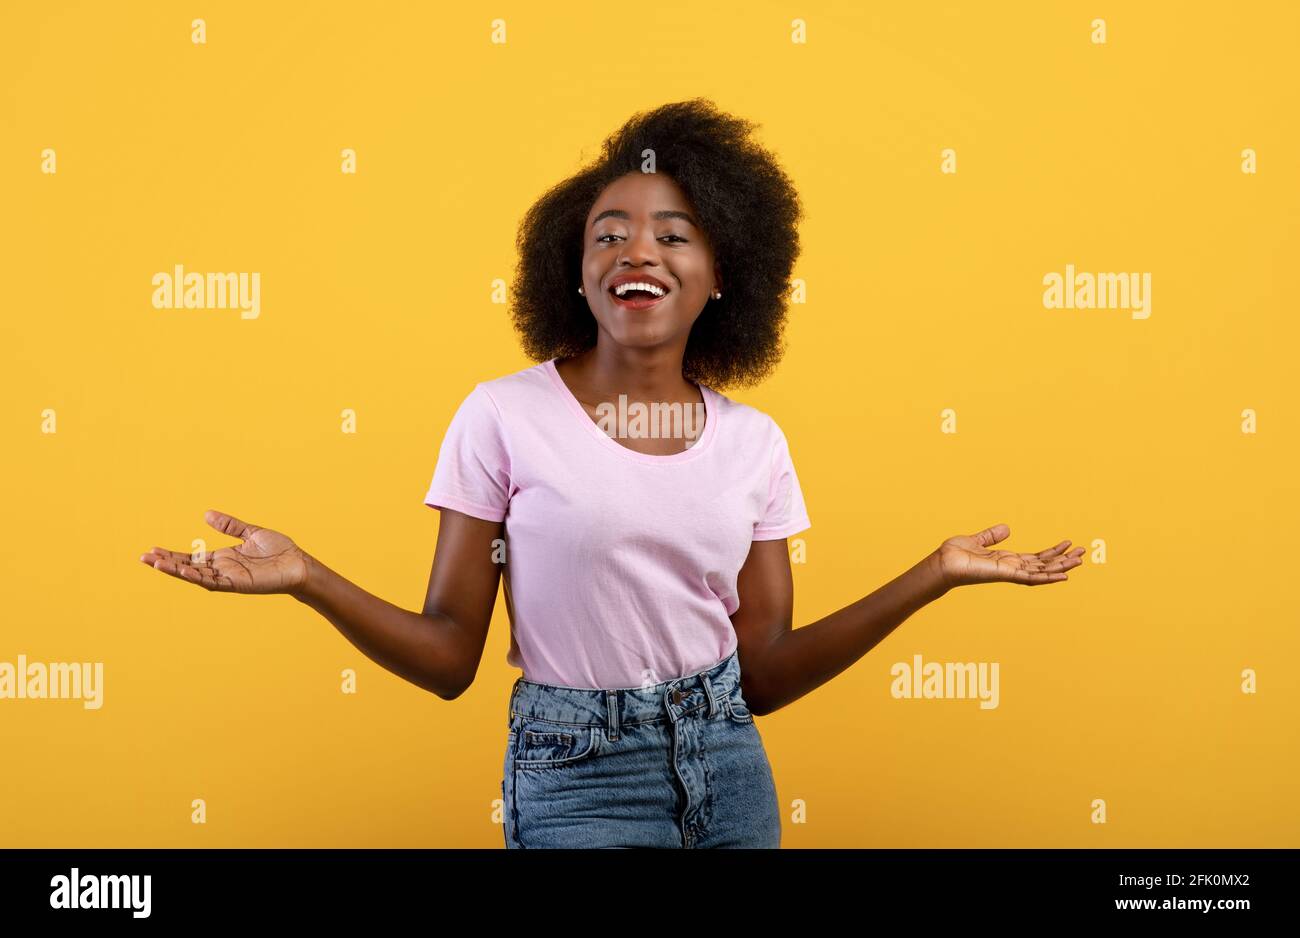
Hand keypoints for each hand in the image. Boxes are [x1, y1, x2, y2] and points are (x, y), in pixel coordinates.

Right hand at [139, 510, 310, 595]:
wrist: (299, 564)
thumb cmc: (279, 550)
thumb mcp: (250, 532)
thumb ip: (230, 525)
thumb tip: (206, 514)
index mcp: (223, 558)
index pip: (191, 557)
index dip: (172, 555)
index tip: (152, 550)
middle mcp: (222, 569)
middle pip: (187, 567)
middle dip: (166, 563)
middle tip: (143, 557)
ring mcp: (229, 578)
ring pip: (196, 576)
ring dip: (176, 571)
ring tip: (155, 564)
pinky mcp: (239, 584)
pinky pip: (215, 583)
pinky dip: (198, 577)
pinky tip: (184, 571)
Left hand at [934, 523, 1082, 588]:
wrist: (941, 563)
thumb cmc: (954, 555)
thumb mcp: (976, 540)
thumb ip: (991, 536)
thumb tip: (1007, 528)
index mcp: (1006, 560)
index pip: (1035, 558)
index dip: (1052, 552)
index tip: (1068, 544)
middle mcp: (1011, 568)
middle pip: (1043, 565)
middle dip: (1063, 560)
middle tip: (1083, 552)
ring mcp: (1010, 573)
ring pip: (1042, 571)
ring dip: (1062, 567)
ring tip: (1080, 560)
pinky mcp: (1006, 575)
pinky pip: (1032, 578)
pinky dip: (1048, 577)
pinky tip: (1064, 576)